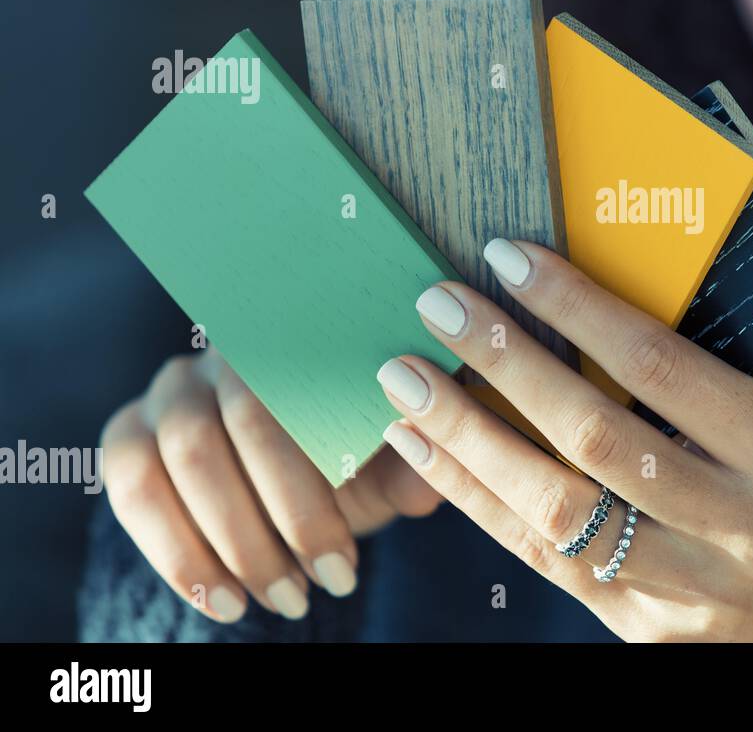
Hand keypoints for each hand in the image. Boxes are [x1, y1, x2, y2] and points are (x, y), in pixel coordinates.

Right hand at [101, 349, 441, 622]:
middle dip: (285, 520)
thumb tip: (431, 480)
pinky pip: (133, 487)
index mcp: (303, 344)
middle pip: (246, 422)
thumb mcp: (383, 470)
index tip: (347, 566)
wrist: (280, 486)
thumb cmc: (346, 468)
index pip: (311, 397)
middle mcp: (231, 351)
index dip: (326, 487)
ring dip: (232, 543)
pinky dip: (175, 553)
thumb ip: (408, 468)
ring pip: (185, 456)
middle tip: (322, 589)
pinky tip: (222, 601)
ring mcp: (172, 387)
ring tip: (282, 601)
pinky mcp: (129, 430)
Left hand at [376, 239, 752, 641]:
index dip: (580, 308)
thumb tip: (593, 321)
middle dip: (505, 361)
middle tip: (437, 301)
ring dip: (468, 436)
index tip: (511, 258)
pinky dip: (478, 501)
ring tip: (405, 379)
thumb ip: (708, 400)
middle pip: (597, 437)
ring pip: (556, 509)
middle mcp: (737, 526)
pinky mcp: (643, 630)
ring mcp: (686, 588)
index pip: (664, 370)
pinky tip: (430, 454)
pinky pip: (544, 561)